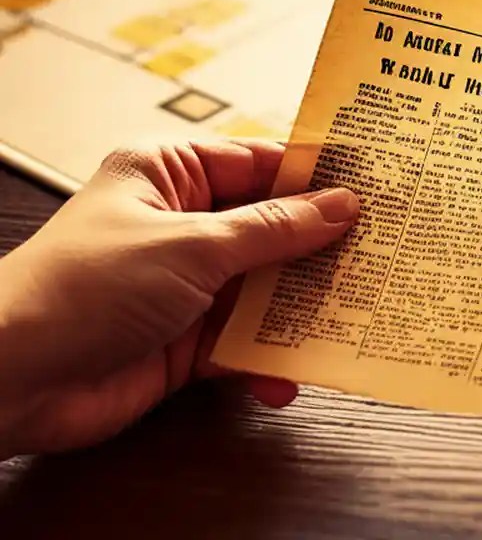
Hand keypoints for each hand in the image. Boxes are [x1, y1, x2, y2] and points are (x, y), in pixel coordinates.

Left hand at [0, 141, 357, 457]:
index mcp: (169, 175)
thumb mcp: (192, 245)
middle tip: (382, 254)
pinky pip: (248, 344)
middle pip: (274, 230)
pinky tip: (292, 373)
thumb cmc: (80, 289)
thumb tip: (340, 206)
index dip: (318, 176)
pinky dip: (272, 360)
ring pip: (268, 289)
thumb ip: (273, 230)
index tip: (376, 187)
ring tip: (353, 315)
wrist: (14, 378)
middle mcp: (182, 225)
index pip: (261, 164)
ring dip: (304, 309)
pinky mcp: (188, 342)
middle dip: (322, 249)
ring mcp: (187, 285)